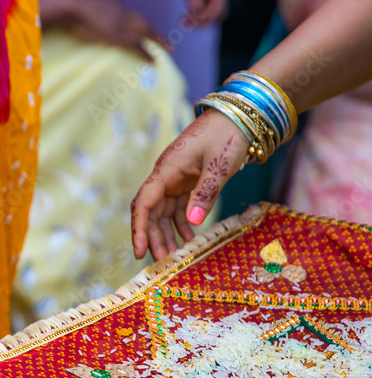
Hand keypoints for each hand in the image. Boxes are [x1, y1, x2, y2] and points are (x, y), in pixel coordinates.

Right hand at [44, 0, 166, 61]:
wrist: (72, 7)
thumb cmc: (71, 8)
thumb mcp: (85, 6)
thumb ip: (92, 11)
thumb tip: (89, 15)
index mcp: (114, 5)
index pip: (130, 16)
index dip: (138, 25)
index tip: (144, 31)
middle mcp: (122, 13)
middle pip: (142, 23)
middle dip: (154, 32)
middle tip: (167, 41)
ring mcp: (121, 25)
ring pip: (145, 33)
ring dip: (158, 41)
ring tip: (169, 49)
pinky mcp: (118, 37)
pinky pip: (136, 46)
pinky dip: (146, 53)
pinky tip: (154, 60)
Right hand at [130, 110, 248, 260]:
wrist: (239, 116)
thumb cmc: (227, 135)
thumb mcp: (218, 166)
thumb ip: (205, 194)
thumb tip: (193, 223)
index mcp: (165, 170)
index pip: (143, 204)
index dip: (139, 229)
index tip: (139, 251)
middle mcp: (165, 176)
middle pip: (151, 213)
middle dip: (154, 237)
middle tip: (162, 262)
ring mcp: (175, 179)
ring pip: (163, 212)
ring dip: (166, 234)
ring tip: (174, 256)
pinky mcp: (187, 181)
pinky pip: (178, 207)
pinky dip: (182, 223)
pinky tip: (189, 238)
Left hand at [164, 0, 226, 24]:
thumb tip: (195, 6)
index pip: (219, 2)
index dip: (209, 13)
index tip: (195, 19)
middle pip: (217, 11)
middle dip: (204, 20)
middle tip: (187, 23)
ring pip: (210, 14)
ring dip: (199, 21)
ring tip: (184, 23)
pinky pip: (202, 11)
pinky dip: (194, 17)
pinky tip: (183, 19)